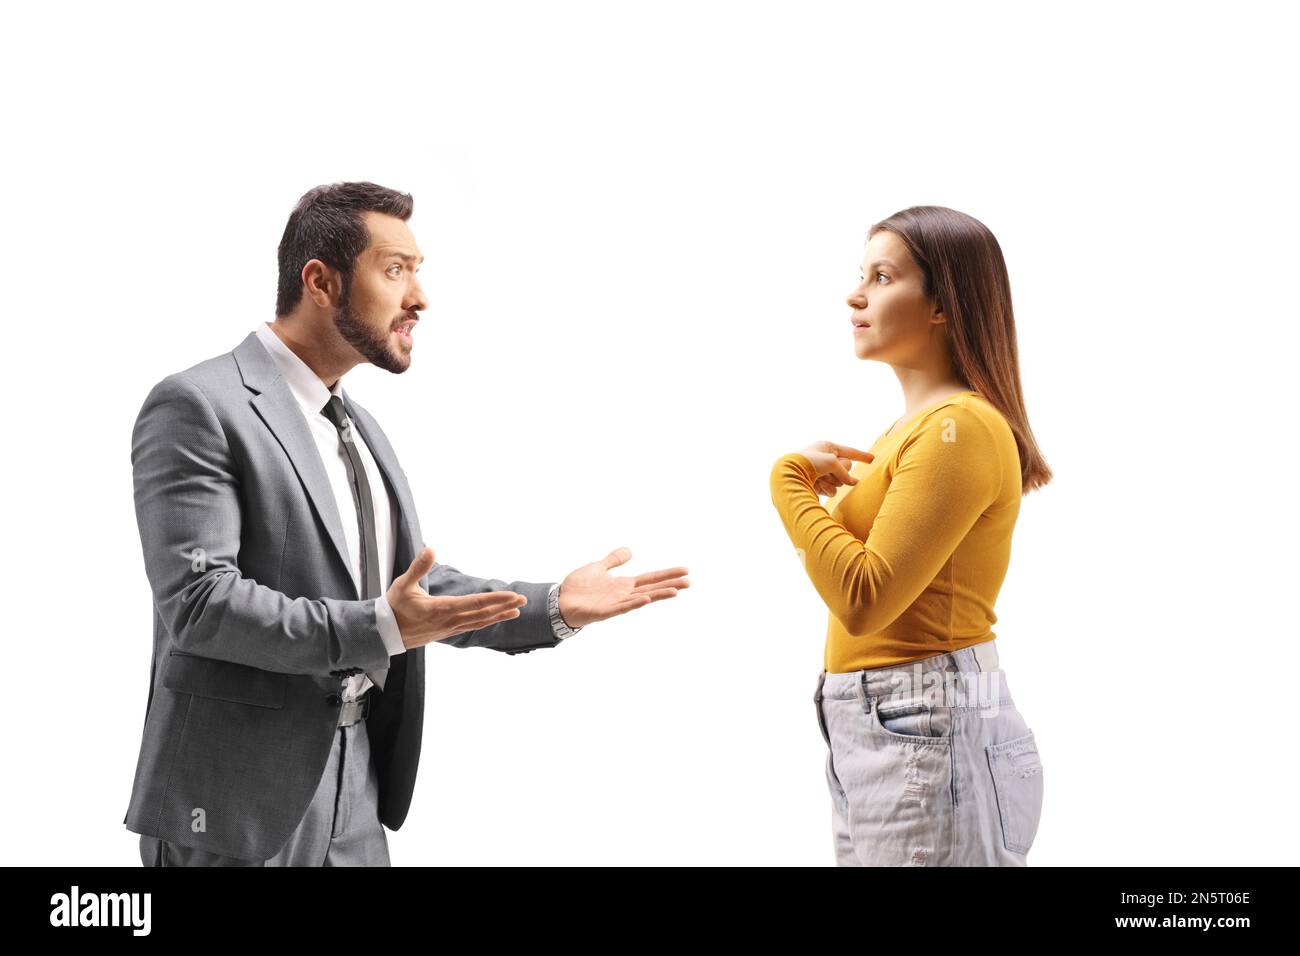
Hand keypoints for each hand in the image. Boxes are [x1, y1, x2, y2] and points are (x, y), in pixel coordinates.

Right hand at [386, 546, 528, 649]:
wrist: (383, 633)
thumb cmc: (393, 607)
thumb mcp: (402, 584)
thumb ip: (418, 567)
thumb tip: (430, 549)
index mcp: (441, 608)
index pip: (475, 602)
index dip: (496, 599)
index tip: (513, 596)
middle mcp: (449, 621)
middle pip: (482, 613)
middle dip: (504, 606)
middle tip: (523, 600)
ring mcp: (449, 628)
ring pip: (479, 622)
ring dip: (498, 615)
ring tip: (516, 611)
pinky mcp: (447, 632)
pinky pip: (471, 626)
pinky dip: (486, 622)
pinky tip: (493, 618)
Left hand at [557, 547, 689, 627]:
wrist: (559, 601)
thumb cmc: (578, 587)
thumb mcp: (598, 567)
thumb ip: (613, 560)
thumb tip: (630, 551)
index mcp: (623, 584)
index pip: (650, 578)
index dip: (667, 574)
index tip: (684, 571)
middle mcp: (624, 594)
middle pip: (652, 588)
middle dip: (670, 584)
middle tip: (689, 582)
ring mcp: (616, 603)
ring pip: (642, 598)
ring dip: (658, 595)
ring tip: (675, 591)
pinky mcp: (605, 611)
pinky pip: (623, 607)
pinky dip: (634, 603)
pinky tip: (646, 599)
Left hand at [795, 440, 874, 496]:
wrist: (790, 476)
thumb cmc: (810, 463)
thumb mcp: (832, 462)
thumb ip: (845, 472)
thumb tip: (852, 483)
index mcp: (827, 447)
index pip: (850, 451)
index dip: (862, 456)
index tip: (873, 459)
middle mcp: (824, 459)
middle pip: (845, 468)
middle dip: (839, 472)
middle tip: (827, 471)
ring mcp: (821, 473)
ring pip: (839, 481)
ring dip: (832, 481)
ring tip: (819, 479)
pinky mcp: (816, 485)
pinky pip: (831, 490)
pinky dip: (826, 489)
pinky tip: (817, 487)